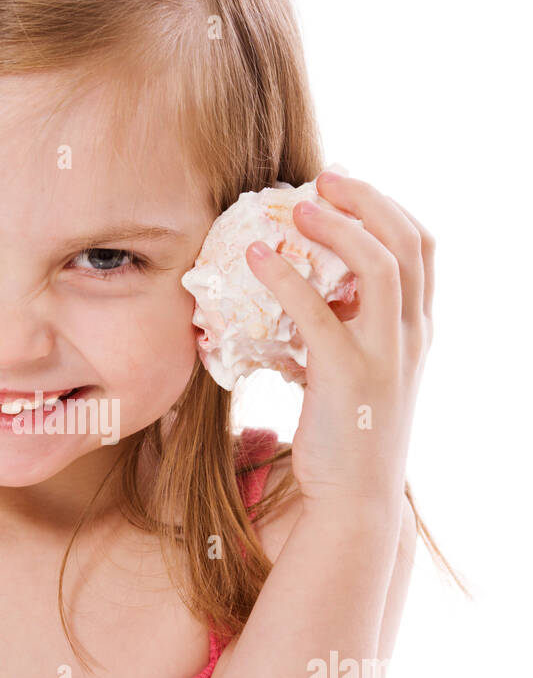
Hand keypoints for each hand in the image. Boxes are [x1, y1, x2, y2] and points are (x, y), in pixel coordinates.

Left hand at [244, 170, 434, 510]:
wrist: (355, 499)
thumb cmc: (346, 436)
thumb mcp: (355, 371)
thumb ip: (343, 329)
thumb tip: (299, 290)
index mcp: (416, 329)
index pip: (421, 248)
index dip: (386, 206)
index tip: (345, 186)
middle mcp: (411, 336)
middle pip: (408, 243)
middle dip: (367, 200)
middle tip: (324, 178)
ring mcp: (385, 356)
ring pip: (380, 265)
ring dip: (340, 226)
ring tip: (299, 207)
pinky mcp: (346, 377)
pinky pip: (318, 313)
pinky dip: (285, 278)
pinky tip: (257, 257)